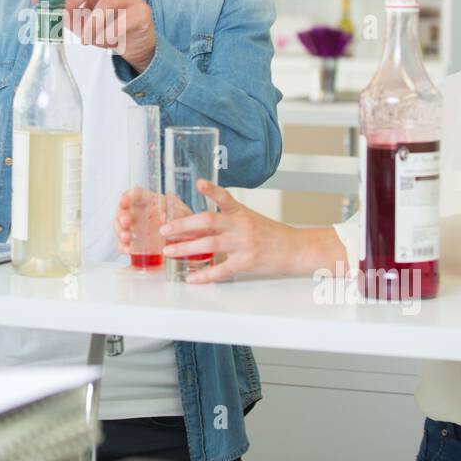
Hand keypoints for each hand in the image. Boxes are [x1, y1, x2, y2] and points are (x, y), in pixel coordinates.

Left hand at [33, 0, 155, 72]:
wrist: (135, 44)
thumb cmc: (107, 29)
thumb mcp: (83, 22)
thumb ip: (67, 15)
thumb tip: (45, 8)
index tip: (50, 1)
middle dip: (75, 0)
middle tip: (67, 19)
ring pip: (106, 4)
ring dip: (91, 25)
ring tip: (86, 40)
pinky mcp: (143, 12)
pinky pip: (123, 20)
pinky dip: (108, 33)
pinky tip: (105, 41)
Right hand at [115, 188, 189, 255]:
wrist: (193, 242)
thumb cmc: (189, 223)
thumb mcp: (186, 215)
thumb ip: (176, 213)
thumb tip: (163, 217)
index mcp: (152, 201)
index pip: (136, 195)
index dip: (128, 196)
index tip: (124, 202)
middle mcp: (141, 213)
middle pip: (123, 210)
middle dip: (121, 216)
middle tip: (126, 223)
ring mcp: (137, 229)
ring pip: (120, 227)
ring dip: (120, 231)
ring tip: (126, 237)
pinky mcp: (137, 244)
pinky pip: (124, 245)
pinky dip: (123, 247)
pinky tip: (128, 249)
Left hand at [158, 179, 342, 283]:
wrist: (295, 249)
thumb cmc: (270, 234)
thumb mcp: (249, 218)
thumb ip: (226, 218)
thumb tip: (197, 222)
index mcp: (241, 213)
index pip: (224, 198)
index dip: (211, 189)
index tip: (198, 182)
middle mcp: (241, 226)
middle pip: (208, 221)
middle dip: (183, 225)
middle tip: (165, 229)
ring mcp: (244, 244)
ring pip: (210, 244)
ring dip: (186, 248)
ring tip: (169, 251)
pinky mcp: (247, 263)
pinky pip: (222, 270)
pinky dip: (204, 275)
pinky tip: (191, 277)